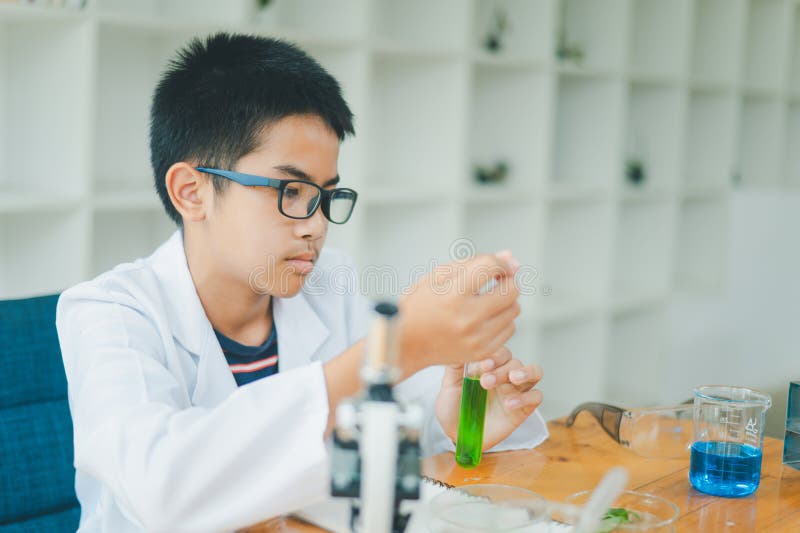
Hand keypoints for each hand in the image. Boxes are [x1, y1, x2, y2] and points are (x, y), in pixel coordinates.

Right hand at [396, 253, 519, 376]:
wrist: (406, 344)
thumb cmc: (421, 305)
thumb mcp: (439, 276)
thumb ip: (474, 262)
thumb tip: (510, 256)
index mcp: (453, 295)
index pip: (492, 267)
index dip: (499, 263)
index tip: (495, 267)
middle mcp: (468, 318)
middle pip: (512, 289)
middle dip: (506, 280)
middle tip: (495, 281)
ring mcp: (477, 338)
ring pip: (514, 309)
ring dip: (505, 301)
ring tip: (486, 300)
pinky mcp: (482, 352)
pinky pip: (509, 328)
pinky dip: (501, 320)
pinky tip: (485, 318)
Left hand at [435, 346, 543, 450]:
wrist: (457, 433)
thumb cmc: (453, 406)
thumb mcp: (450, 385)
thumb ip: (455, 366)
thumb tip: (459, 347)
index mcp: (490, 366)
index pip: (501, 352)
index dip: (495, 356)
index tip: (483, 365)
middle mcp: (506, 375)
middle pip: (515, 362)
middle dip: (502, 370)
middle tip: (486, 382)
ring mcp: (516, 391)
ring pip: (534, 372)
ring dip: (525, 373)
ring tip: (513, 379)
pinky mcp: (524, 409)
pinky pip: (536, 397)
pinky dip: (526, 397)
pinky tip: (509, 404)